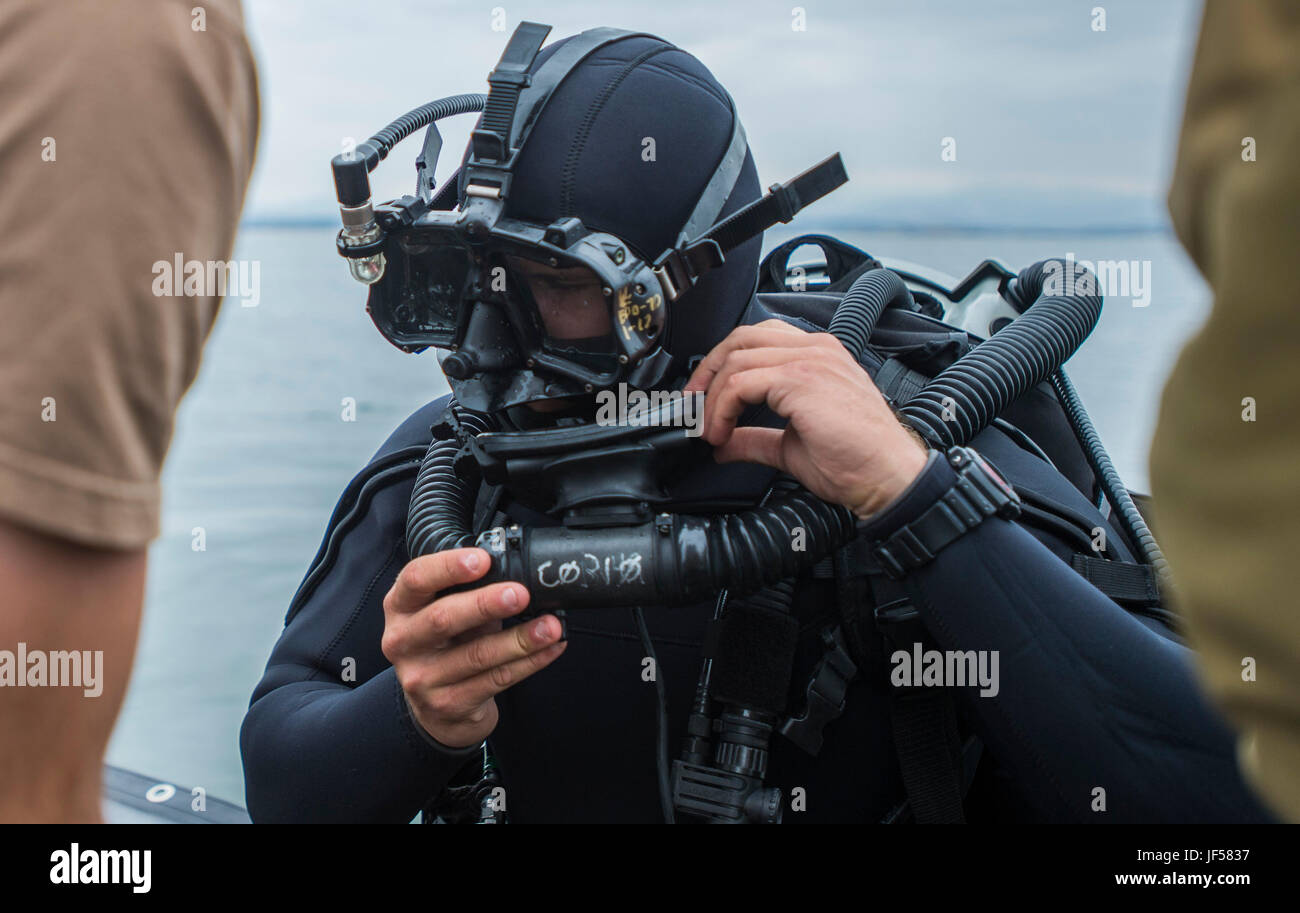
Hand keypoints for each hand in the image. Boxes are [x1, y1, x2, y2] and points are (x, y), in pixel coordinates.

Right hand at [381, 547, 566, 748]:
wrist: (437, 707)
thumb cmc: (448, 643)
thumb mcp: (446, 610)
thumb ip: (469, 590)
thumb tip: (517, 570)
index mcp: (401, 606)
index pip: (416, 578)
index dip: (448, 567)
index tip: (483, 560)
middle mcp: (403, 641)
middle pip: (442, 619)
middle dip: (485, 604)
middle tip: (520, 594)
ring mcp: (422, 678)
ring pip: (477, 655)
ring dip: (520, 639)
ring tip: (550, 626)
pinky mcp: (448, 704)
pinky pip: (496, 680)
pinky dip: (530, 662)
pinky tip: (551, 648)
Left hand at [683, 319, 927, 518]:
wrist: (889, 478)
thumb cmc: (858, 462)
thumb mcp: (792, 446)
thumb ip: (756, 438)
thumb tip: (724, 445)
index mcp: (819, 356)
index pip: (757, 340)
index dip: (723, 366)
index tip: (703, 399)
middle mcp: (815, 350)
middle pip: (741, 339)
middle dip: (708, 371)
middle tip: (692, 407)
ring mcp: (810, 360)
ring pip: (737, 359)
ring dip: (712, 396)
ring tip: (708, 429)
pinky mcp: (801, 379)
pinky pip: (741, 383)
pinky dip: (721, 409)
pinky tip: (721, 434)